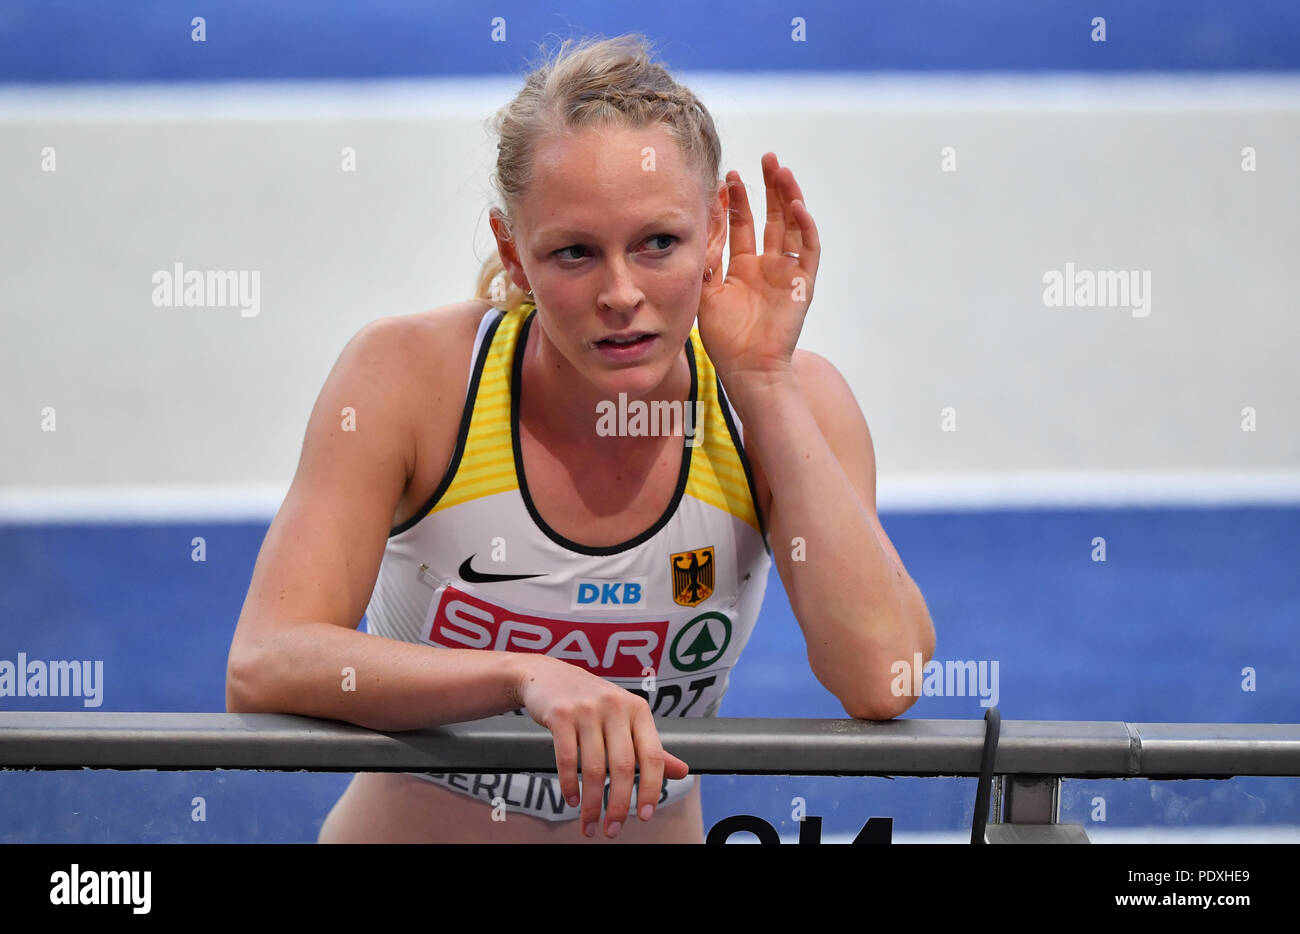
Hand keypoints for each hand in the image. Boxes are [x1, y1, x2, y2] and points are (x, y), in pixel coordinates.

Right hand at [515, 654, 689, 838]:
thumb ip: (651, 747)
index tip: (645, 816)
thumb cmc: (592, 702)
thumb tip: (682, 771)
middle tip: (612, 830)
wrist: (549, 676)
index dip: (651, 789)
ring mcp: (586, 709)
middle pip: (623, 766)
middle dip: (619, 805)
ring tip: (590, 823)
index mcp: (638, 710)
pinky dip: (570, 785)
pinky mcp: (560, 714)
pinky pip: (567, 759)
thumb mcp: (625, 718)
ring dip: (592, 803)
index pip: (652, 755)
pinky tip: (573, 800)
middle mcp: (615, 707)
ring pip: (594, 767)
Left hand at [698, 152, 820, 391]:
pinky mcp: (802, 284)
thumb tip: (695, 228)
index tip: (725, 178)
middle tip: (764, 158)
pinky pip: (809, 250)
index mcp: (743, 268)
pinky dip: (806, 227)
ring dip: (788, 197)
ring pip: (792, 226)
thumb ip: (703, 261)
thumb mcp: (704, 293)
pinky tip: (797, 206)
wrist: (747, 369)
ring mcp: (786, 273)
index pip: (741, 225)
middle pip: (770, 217)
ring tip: (781, 170)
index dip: (736, 201)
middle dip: (767, 187)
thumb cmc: (724, 339)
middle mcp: (767, 266)